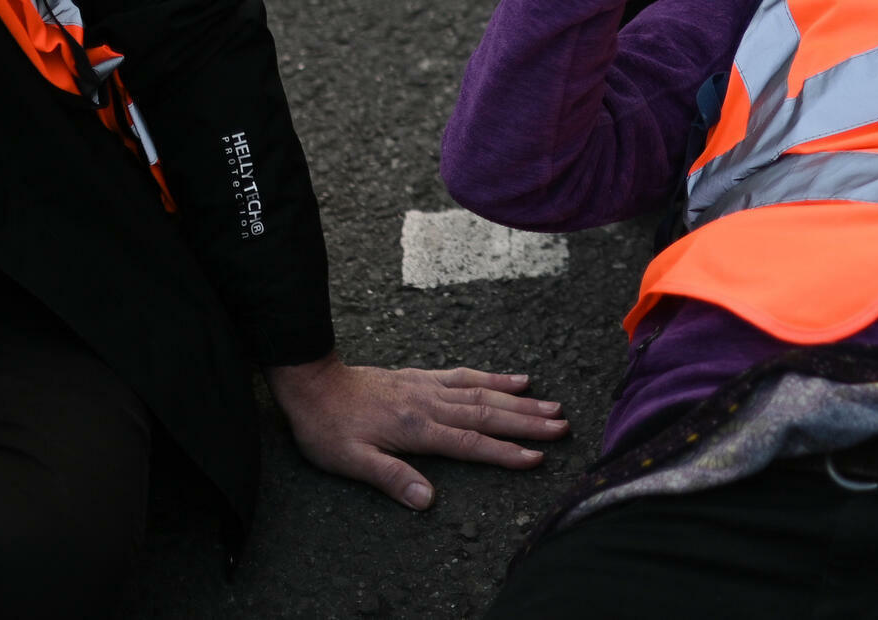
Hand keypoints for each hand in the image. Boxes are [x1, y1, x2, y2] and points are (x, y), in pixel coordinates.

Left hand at [265, 355, 567, 508]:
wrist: (315, 385)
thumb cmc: (329, 428)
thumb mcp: (351, 462)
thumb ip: (391, 478)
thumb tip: (426, 501)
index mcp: (417, 429)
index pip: (470, 443)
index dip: (505, 452)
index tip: (537, 458)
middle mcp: (431, 405)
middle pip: (488, 415)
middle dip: (527, 423)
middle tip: (562, 427)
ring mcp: (431, 388)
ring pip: (484, 393)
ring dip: (521, 401)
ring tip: (553, 406)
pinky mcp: (425, 377)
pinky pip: (467, 376)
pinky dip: (496, 377)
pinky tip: (519, 378)